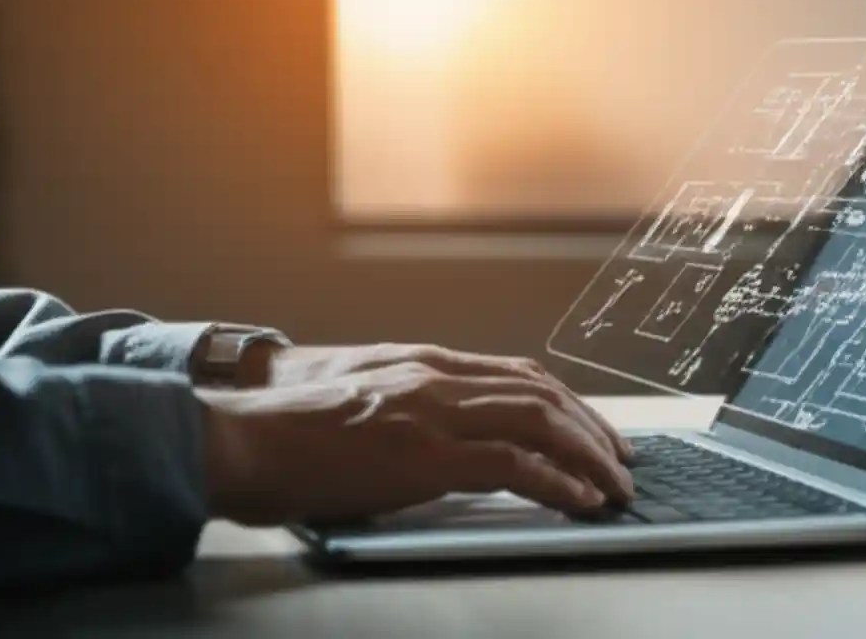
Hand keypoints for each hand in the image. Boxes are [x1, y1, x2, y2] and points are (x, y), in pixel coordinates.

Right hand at [241, 342, 630, 461]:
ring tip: (615, 485)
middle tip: (623, 461)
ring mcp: (432, 412)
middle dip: (593, 427)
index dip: (568, 401)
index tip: (595, 429)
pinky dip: (557, 481)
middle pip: (541, 392)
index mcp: (424, 365)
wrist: (243, 438)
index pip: (518, 374)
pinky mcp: (423, 455)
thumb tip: (447, 439)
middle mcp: (437, 378)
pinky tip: (580, 499)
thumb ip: (410, 408)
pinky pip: (512, 464)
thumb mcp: (362, 402)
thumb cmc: (291, 430)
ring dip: (588, 455)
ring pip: (539, 420)